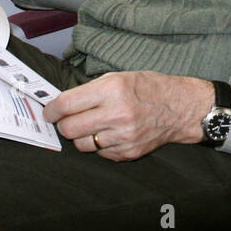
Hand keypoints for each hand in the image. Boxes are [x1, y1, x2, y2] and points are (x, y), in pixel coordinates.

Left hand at [44, 72, 214, 160]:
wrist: (181, 108)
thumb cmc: (150, 88)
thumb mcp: (120, 77)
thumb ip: (90, 90)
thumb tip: (62, 103)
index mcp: (112, 89)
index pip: (67, 104)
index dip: (52, 109)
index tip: (49, 111)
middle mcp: (117, 113)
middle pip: (70, 129)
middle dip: (63, 125)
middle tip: (67, 120)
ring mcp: (123, 136)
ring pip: (83, 145)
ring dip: (81, 136)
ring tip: (91, 126)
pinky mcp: (128, 152)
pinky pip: (100, 153)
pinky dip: (100, 145)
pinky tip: (110, 133)